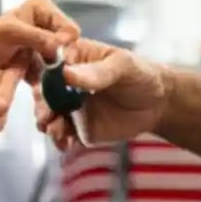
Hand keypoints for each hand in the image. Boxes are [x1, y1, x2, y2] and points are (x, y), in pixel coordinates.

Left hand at [0, 0, 80, 80]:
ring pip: (63, 62)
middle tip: (52, 73)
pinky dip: (48, 81)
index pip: (69, 28)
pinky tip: (40, 86)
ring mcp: (44, 45)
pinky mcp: (40, 62)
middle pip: (70, 46)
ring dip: (56, 73)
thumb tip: (60, 46)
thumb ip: (36, 37)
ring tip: (45, 80)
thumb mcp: (10, 33)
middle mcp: (46, 24)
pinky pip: (52, 74)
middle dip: (62, 61)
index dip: (65, 44)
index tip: (57, 58)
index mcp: (42, 9)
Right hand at [33, 39, 165, 151]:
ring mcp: (70, 106)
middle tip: (46, 114)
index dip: (43, 76)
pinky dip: (59, 140)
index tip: (42, 87)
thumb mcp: (123, 66)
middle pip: (43, 92)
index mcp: (74, 58)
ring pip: (48, 115)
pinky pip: (62, 134)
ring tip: (56, 130)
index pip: (50, 63)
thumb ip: (97, 72)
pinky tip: (66, 143)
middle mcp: (66, 83)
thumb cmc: (141, 75)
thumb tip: (66, 73)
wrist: (158, 105)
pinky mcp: (77, 127)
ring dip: (47, 123)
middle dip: (41, 104)